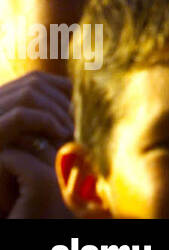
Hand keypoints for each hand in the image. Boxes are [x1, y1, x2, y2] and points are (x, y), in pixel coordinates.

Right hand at [0, 72, 72, 218]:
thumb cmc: (20, 171)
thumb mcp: (33, 137)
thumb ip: (46, 117)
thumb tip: (80, 100)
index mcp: (1, 101)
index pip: (35, 79)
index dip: (62, 88)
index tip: (77, 108)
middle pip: (33, 82)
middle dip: (62, 100)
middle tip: (77, 122)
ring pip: (29, 94)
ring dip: (57, 111)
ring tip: (69, 131)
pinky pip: (21, 116)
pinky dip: (46, 121)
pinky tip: (60, 134)